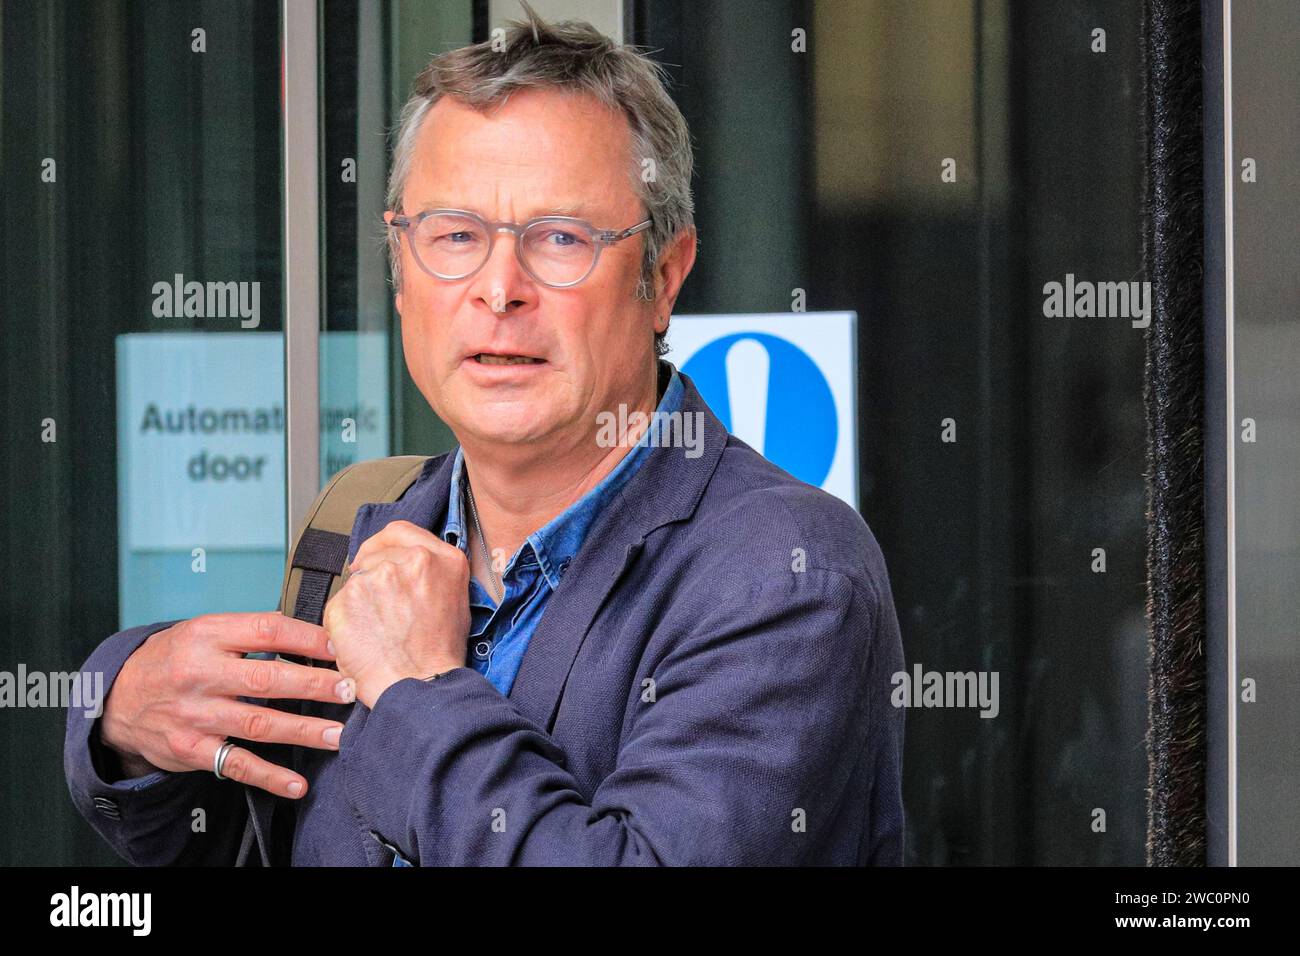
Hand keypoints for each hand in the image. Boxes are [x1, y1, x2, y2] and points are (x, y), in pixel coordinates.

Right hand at [99, 612, 353, 798]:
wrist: (118, 698)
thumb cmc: (175, 659)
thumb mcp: (205, 631)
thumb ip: (251, 633)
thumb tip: (313, 635)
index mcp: (208, 635)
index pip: (266, 630)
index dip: (307, 638)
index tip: (339, 648)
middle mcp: (200, 674)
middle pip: (266, 679)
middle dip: (313, 685)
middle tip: (349, 689)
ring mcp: (196, 715)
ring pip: (258, 724)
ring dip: (303, 731)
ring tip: (338, 734)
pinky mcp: (191, 750)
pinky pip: (236, 765)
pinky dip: (269, 777)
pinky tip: (297, 784)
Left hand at [322, 519, 469, 708]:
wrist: (422, 686)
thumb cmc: (439, 655)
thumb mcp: (455, 603)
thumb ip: (432, 575)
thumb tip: (407, 568)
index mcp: (443, 559)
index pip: (400, 532)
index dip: (381, 546)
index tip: (374, 558)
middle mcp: (412, 560)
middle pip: (373, 556)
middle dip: (370, 579)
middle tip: (377, 610)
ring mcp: (377, 577)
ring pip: (355, 582)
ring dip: (359, 603)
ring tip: (376, 633)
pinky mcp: (347, 598)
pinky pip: (338, 605)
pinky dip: (344, 623)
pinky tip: (363, 641)